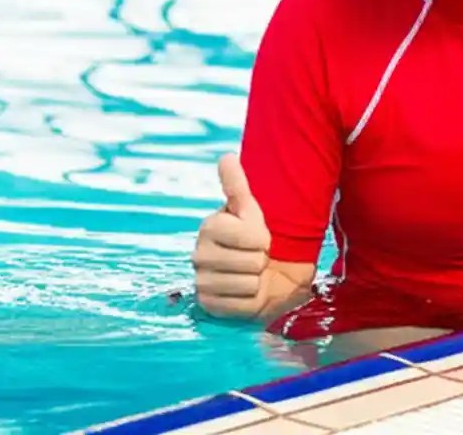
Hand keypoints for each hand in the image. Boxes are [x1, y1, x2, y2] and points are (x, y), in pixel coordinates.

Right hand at [192, 153, 270, 317]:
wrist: (262, 275)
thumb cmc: (258, 241)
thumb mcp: (252, 212)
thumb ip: (238, 185)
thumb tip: (226, 156)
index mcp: (210, 226)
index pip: (253, 237)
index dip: (264, 239)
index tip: (259, 239)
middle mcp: (199, 253)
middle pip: (251, 262)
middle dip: (261, 261)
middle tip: (254, 259)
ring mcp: (201, 281)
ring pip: (248, 284)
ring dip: (257, 282)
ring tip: (250, 276)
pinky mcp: (207, 305)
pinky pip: (240, 306)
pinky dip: (249, 302)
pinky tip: (243, 293)